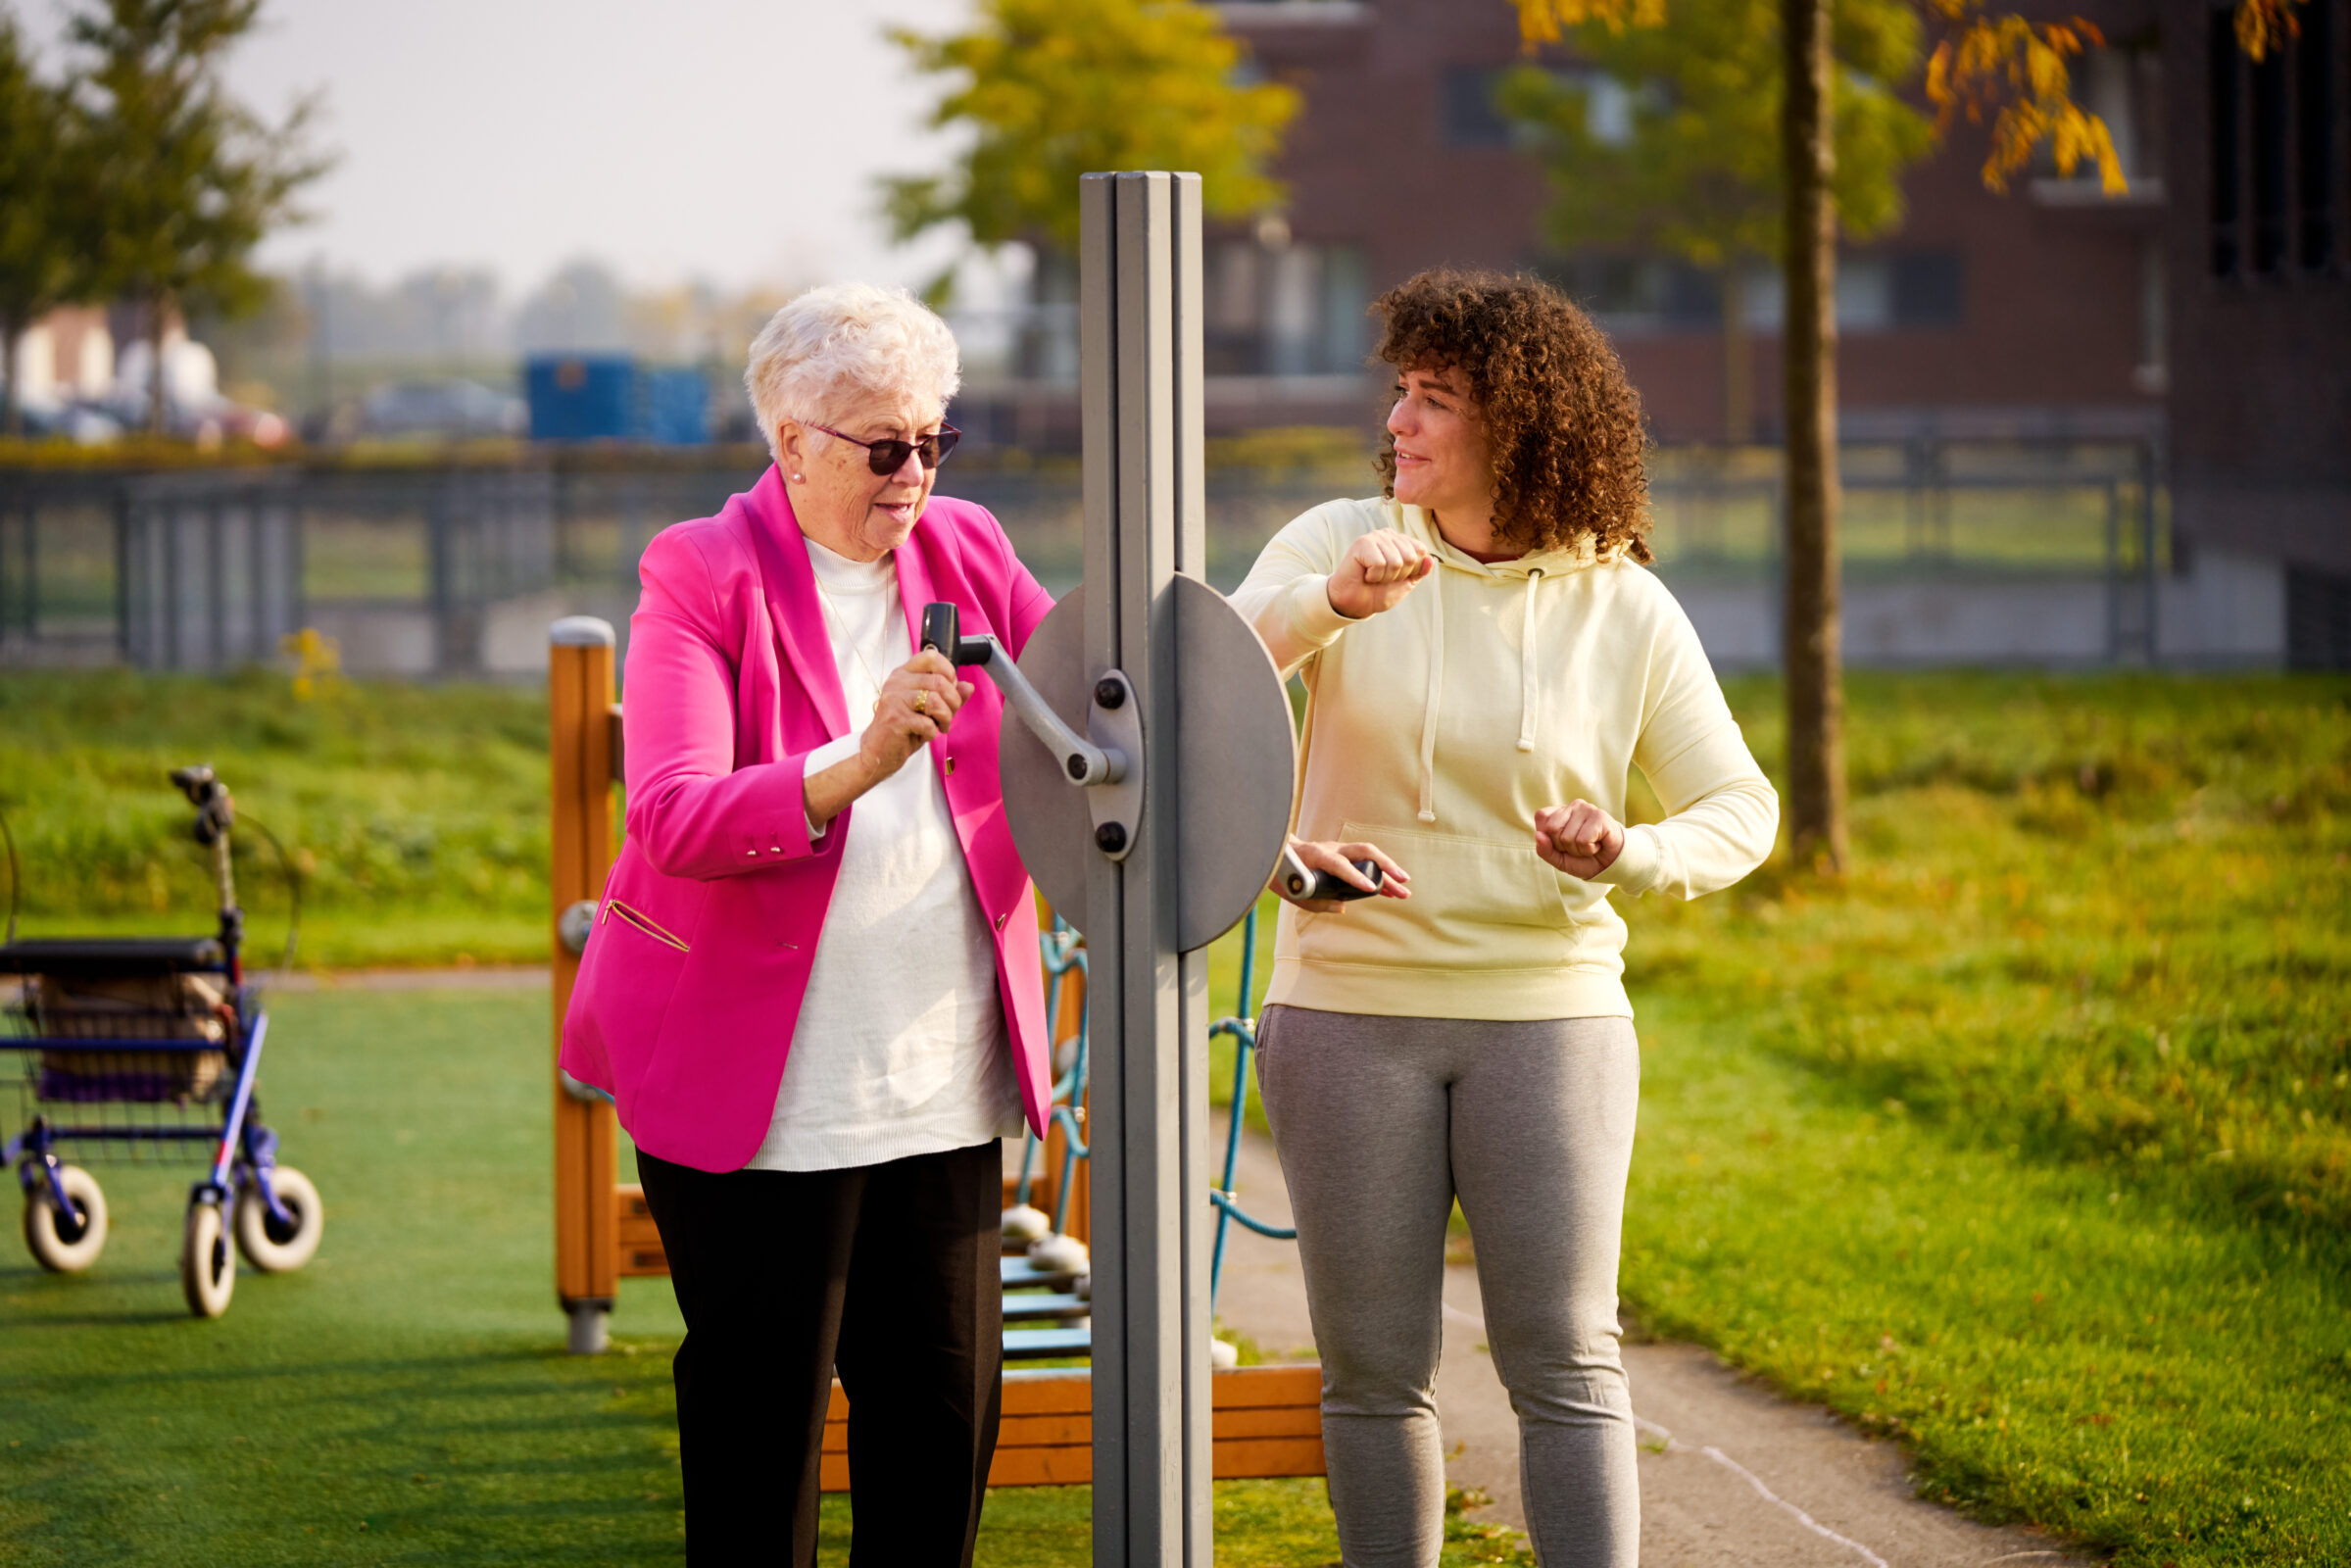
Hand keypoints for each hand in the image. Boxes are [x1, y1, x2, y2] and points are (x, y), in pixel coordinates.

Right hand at [857, 649, 972, 783]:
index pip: (931, 656)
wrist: (878, 752)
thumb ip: (949, 696)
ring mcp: (894, 698)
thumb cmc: (904, 728)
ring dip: (945, 717)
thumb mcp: (930, 709)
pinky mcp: (894, 718)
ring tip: (940, 726)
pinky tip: (925, 735)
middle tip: (948, 716)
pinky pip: (927, 723)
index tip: (950, 690)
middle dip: (953, 702)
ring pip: (935, 700)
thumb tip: (969, 686)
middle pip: (939, 681)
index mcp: (904, 674)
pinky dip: (932, 732)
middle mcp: (897, 681)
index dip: (948, 672)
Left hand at [1275, 837, 1411, 913]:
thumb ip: (1317, 901)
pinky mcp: (1342, 855)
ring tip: (1404, 890)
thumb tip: (1343, 906)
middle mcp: (1330, 848)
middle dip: (1385, 867)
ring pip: (1369, 855)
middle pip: (1363, 851)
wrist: (1277, 852)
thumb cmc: (1283, 874)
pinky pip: (1364, 862)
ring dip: (1388, 872)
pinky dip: (1378, 876)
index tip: (1371, 889)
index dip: (1355, 877)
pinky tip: (1392, 890)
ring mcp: (1338, 849)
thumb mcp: (1294, 893)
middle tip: (1402, 883)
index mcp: (1315, 855)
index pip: (1339, 864)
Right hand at [1326, 528, 1434, 619]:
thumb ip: (1420, 571)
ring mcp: (1375, 537)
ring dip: (1385, 577)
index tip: (1395, 577)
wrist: (1355, 604)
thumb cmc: (1378, 592)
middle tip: (1382, 578)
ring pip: (1396, 561)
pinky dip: (1374, 576)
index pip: (1421, 551)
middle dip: (1398, 575)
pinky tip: (1365, 574)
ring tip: (1373, 577)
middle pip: (1410, 557)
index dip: (1411, 571)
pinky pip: (1380, 563)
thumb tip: (1431, 559)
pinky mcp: (1362, 543)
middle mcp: (1388, 535)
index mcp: (1401, 541)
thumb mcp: (1406, 583)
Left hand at [1535, 801, 1624, 878]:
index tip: (1564, 844)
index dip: (1550, 838)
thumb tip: (1538, 835)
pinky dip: (1589, 849)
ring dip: (1578, 850)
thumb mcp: (1559, 860)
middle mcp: (1572, 806)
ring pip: (1567, 837)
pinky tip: (1598, 844)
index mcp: (1559, 812)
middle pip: (1552, 829)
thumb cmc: (1584, 859)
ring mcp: (1586, 808)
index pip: (1541, 818)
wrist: (1610, 865)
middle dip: (1563, 846)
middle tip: (1578, 845)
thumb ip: (1545, 850)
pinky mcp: (1600, 816)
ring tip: (1590, 845)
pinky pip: (1583, 840)